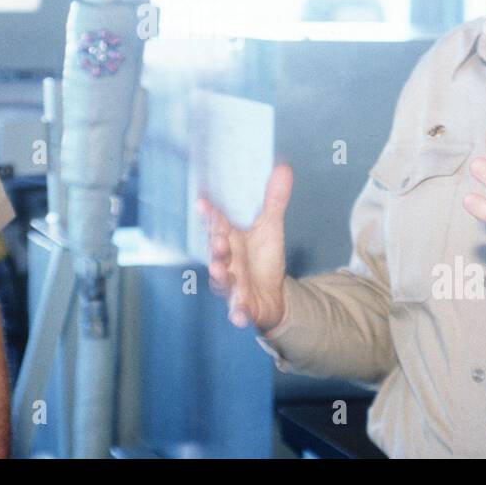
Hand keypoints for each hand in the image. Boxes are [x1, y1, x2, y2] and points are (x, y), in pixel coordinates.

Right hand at [200, 163, 292, 330]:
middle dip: (216, 246)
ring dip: (221, 275)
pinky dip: (237, 313)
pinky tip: (239, 317)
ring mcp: (232, 284)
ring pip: (222, 280)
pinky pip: (237, 310)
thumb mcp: (271, 226)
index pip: (217, 224)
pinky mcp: (242, 305)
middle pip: (216, 252)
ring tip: (222, 271)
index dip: (209, 214)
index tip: (202, 201)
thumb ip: (274, 199)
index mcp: (230, 239)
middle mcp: (226, 260)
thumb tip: (283, 167)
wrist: (272, 296)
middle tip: (218, 239)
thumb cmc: (262, 258)